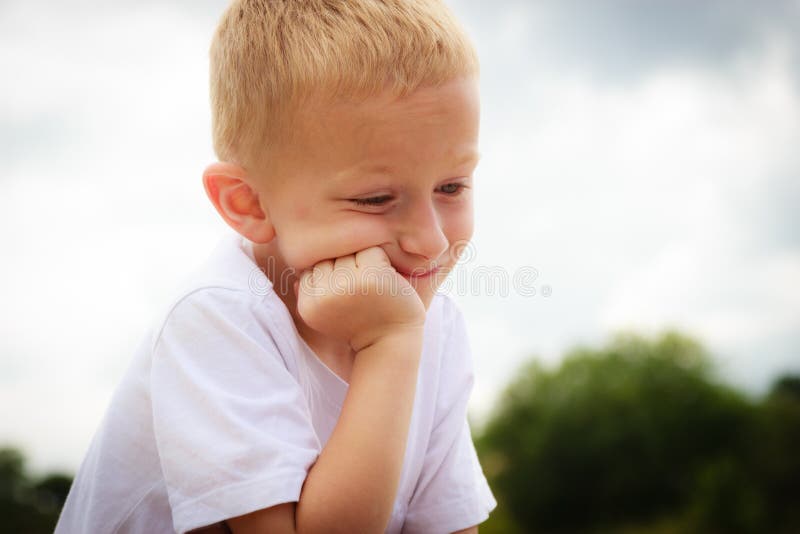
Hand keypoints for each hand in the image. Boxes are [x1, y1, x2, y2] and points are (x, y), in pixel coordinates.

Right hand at [294, 246, 425, 351]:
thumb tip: (295, 279)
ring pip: (349, 252)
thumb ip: (309, 297)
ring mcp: (348, 285)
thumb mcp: (326, 318)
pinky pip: (371, 251)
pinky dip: (381, 261)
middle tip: (361, 291)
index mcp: (308, 306)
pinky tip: (385, 281)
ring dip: (363, 263)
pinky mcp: (371, 276)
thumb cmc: (360, 327)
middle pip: (329, 257)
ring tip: (371, 286)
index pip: (312, 267)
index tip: (347, 295)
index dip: (332, 275)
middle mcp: (325, 296)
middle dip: (346, 267)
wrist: (392, 343)